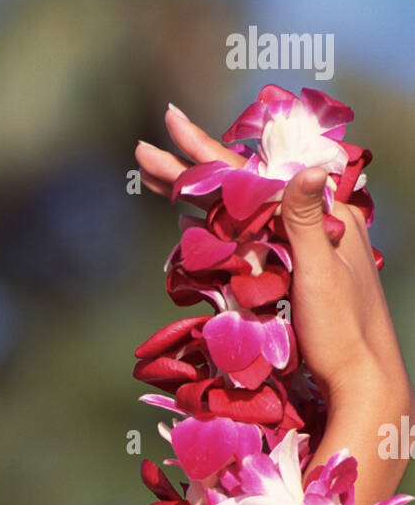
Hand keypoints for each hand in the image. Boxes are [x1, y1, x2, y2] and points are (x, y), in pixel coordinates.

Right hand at [135, 105, 412, 425]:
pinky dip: (210, 227)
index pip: (252, 175)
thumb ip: (304, 221)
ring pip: (234, 213)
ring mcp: (293, 251)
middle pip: (238, 190)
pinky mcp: (282, 278)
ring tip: (156, 175)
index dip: (208, 152)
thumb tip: (306, 166)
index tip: (172, 122)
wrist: (358, 382)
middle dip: (191, 170)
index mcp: (320, 214)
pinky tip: (189, 218)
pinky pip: (240, 241)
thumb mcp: (322, 274)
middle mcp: (305, 225)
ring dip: (194, 196)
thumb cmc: (345, 333)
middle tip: (146, 152)